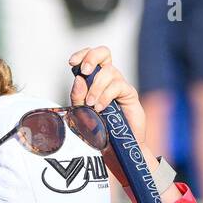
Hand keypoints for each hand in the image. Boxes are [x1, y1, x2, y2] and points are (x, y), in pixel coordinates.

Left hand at [67, 46, 153, 175]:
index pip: (90, 57)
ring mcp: (120, 85)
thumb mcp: (81, 114)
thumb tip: (78, 78)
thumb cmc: (98, 132)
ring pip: (109, 71)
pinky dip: (106, 96)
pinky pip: (118, 86)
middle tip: (85, 72)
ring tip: (92, 105)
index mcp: (95, 79)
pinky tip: (101, 108)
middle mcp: (108, 79)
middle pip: (104, 52)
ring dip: (96, 87)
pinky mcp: (130, 95)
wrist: (115, 150)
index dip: (82, 54)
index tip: (72, 63)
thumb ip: (78, 97)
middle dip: (92, 58)